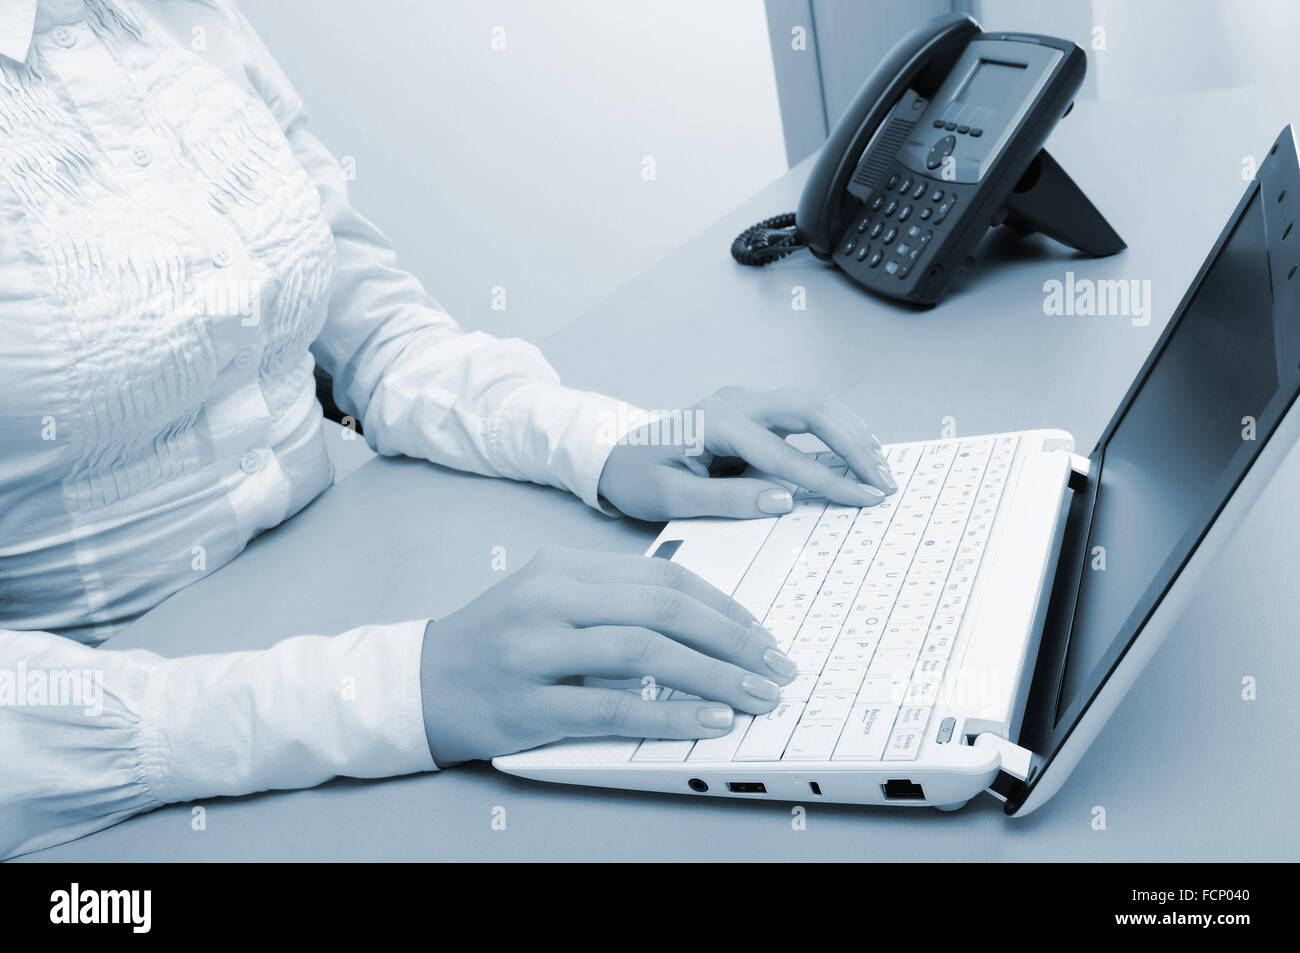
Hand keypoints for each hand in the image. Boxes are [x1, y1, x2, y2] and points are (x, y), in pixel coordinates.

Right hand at [418, 545, 795, 764]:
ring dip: (714, 675)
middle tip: (776, 665)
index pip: (664, 577)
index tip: (762, 633)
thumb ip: (615, 597)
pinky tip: (709, 720)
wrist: (422, 681)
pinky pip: (614, 711)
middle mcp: (550, 600)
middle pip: (663, 609)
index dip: (724, 606)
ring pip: (644, 654)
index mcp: (563, 567)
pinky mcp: (529, 705)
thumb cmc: (498, 639)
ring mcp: (536, 651)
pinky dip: (669, 715)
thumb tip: (704, 619)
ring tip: (757, 695)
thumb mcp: (550, 596)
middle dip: (733, 639)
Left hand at [597, 386, 895, 520]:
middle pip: (814, 410)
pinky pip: (806, 413)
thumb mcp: (671, 498)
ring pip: (816, 405)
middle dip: (855, 444)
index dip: (830, 479)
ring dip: (853, 433)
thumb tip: (785, 500)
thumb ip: (727, 500)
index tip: (864, 498)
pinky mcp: (754, 414)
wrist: (614, 454)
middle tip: (884, 481)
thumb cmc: (636, 475)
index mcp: (718, 422)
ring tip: (880, 467)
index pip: (787, 454)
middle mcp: (738, 403)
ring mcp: (748, 404)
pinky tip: (858, 450)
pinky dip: (837, 429)